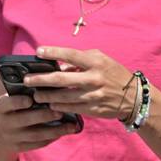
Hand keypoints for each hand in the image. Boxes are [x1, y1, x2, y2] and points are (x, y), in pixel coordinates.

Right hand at [0, 92, 74, 152]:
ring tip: (71, 125)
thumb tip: (65, 68)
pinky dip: (52, 138)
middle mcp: (4, 122)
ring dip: (54, 130)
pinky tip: (65, 132)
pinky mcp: (18, 147)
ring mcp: (11, 137)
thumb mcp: (15, 96)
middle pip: (24, 120)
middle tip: (60, 111)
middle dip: (43, 116)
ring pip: (34, 135)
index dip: (18, 102)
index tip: (31, 99)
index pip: (7, 103)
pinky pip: (37, 144)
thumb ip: (33, 86)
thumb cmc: (15, 106)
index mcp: (2, 106)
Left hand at [24, 46, 138, 121]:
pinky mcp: (92, 109)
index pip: (71, 54)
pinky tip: (50, 104)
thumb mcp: (101, 61)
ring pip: (61, 96)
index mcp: (96, 62)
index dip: (53, 52)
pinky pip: (69, 107)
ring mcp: (93, 95)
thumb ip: (80, 61)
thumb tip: (58, 66)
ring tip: (36, 95)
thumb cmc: (113, 74)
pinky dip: (57, 106)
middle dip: (40, 79)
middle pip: (60, 79)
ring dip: (45, 96)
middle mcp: (94, 78)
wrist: (133, 97)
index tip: (38, 52)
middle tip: (27, 80)